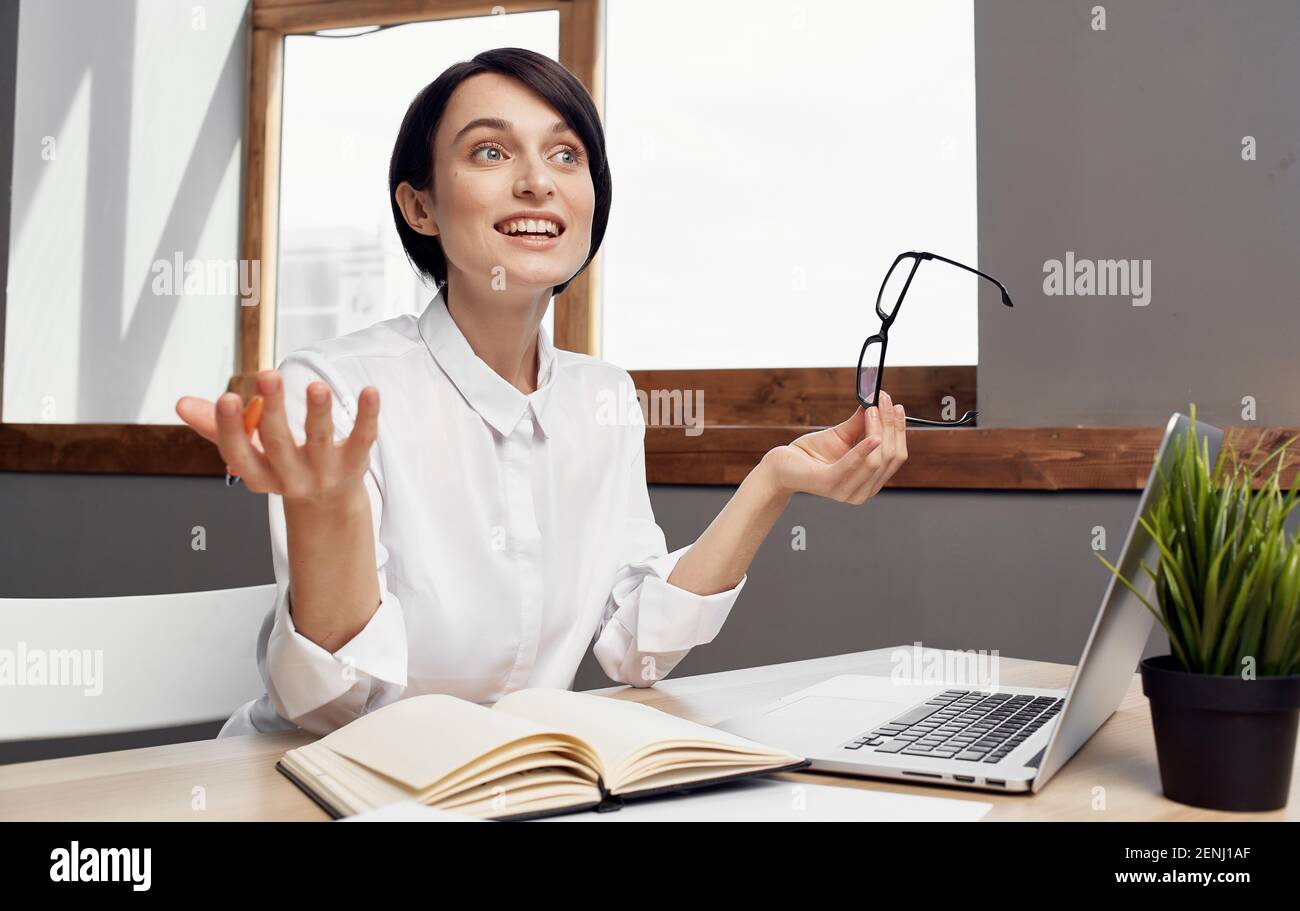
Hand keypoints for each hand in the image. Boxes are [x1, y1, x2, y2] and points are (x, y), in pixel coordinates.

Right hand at [175, 369, 379, 502]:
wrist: (327, 503)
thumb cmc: (283, 467)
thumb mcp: (250, 453)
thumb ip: (218, 427)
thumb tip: (181, 403)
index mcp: (259, 474)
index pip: (239, 452)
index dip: (230, 427)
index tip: (226, 395)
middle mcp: (290, 477)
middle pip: (279, 444)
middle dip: (273, 411)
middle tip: (268, 376)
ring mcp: (324, 473)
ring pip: (320, 441)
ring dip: (317, 413)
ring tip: (315, 385)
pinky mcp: (355, 464)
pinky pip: (362, 439)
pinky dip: (367, 415)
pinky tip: (370, 391)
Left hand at [766, 389, 907, 502]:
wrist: (784, 464)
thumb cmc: (813, 453)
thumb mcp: (844, 435)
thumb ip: (863, 422)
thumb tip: (878, 400)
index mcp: (871, 482)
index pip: (896, 457)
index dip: (898, 431)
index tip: (897, 406)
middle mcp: (863, 492)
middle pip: (890, 458)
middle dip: (890, 427)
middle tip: (885, 402)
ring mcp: (847, 491)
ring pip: (876, 461)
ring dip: (878, 431)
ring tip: (874, 410)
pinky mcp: (829, 484)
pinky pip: (854, 465)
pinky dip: (864, 449)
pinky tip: (872, 436)